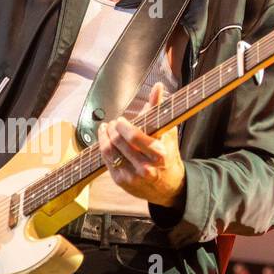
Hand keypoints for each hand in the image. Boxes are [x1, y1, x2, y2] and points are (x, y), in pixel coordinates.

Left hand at [97, 82, 186, 207]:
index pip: (134, 137)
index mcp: (159, 154)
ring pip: (109, 151)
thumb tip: (158, 87)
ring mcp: (132, 176)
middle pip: (118, 142)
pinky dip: (103, 148)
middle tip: (113, 124)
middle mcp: (145, 168)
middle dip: (112, 129)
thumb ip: (160, 109)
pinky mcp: (122, 181)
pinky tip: (105, 140)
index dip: (123, 126)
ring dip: (104, 136)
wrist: (169, 186)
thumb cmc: (168, 155)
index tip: (121, 120)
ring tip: (106, 129)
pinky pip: (106, 160)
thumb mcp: (167, 132)